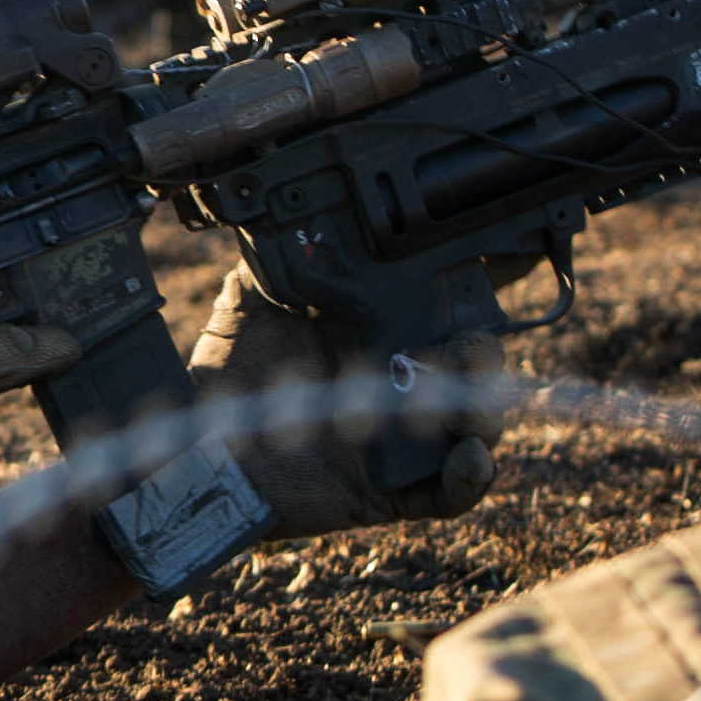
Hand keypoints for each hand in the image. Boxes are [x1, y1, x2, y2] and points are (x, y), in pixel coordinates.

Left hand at [186, 272, 504, 539]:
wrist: (199, 450)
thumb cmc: (228, 377)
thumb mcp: (252, 301)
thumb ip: (281, 258)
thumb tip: (293, 208)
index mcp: (378, 337)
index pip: (445, 310)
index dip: (477, 291)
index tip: (501, 267)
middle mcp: (399, 387)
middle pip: (476, 366)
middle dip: (484, 353)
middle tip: (464, 343)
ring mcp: (401, 440)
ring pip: (476, 424)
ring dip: (486, 411)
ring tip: (469, 402)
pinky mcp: (392, 490)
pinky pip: (450, 492)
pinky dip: (472, 476)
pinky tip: (468, 455)